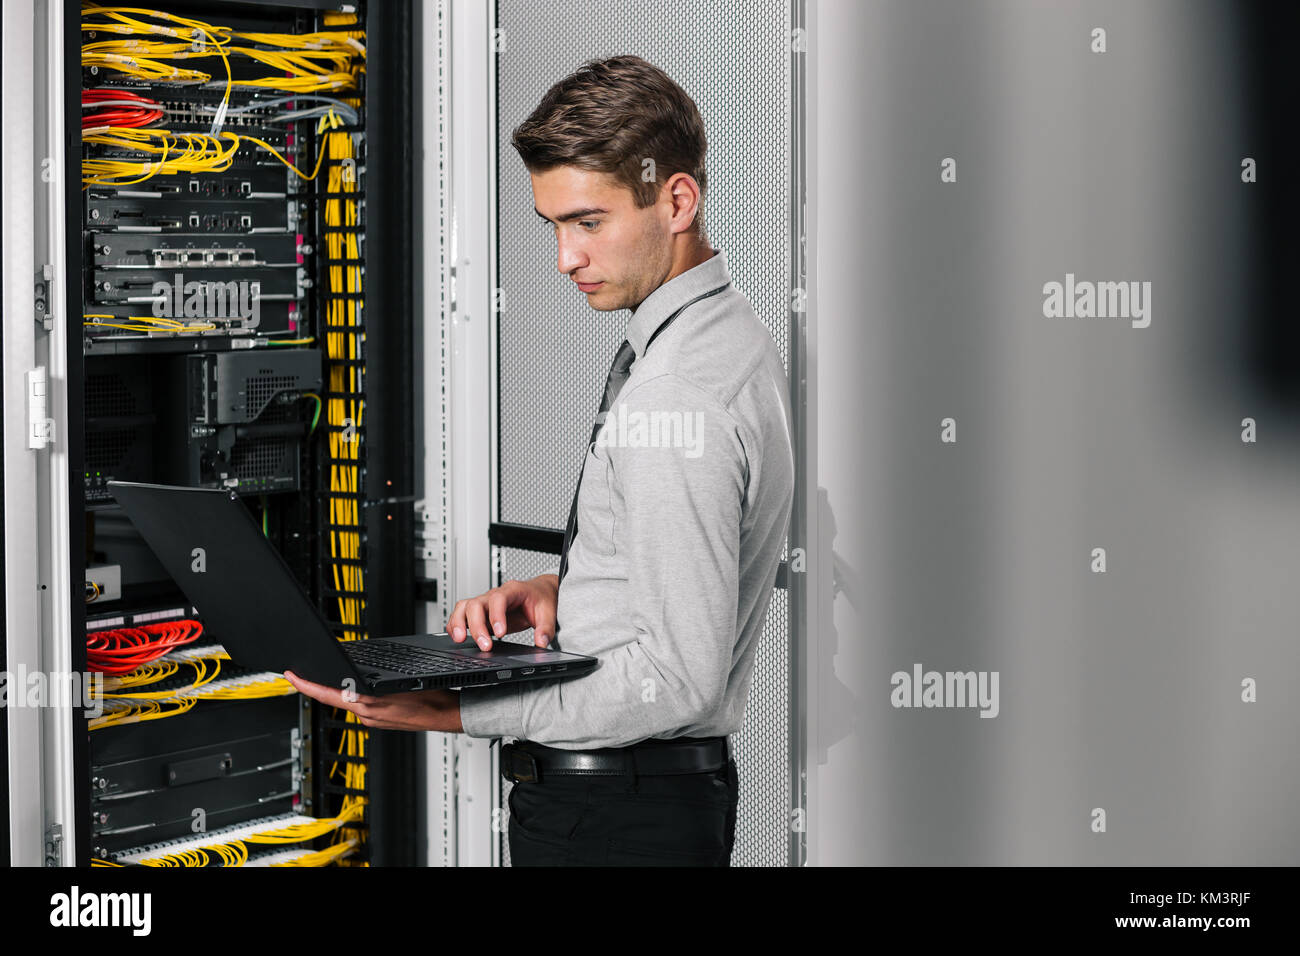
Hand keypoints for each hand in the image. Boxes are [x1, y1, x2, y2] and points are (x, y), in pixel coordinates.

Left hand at [284, 670, 462, 732]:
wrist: (446, 714)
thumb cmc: (429, 699)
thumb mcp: (399, 684)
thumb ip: (369, 688)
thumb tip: (347, 685)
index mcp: (368, 706)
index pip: (327, 695)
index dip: (305, 685)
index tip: (291, 676)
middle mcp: (366, 715)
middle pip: (332, 697)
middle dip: (316, 685)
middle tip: (300, 673)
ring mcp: (372, 719)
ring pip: (345, 701)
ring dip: (336, 689)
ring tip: (327, 676)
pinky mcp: (378, 720)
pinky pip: (358, 706)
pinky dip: (353, 695)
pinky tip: (357, 688)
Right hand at [448, 573, 557, 650]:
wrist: (539, 592)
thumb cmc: (541, 599)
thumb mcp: (549, 612)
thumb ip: (546, 628)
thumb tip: (541, 643)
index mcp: (513, 590)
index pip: (499, 598)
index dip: (496, 615)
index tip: (500, 633)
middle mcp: (495, 594)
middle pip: (477, 604)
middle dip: (477, 626)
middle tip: (485, 645)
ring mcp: (485, 602)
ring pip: (465, 606)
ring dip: (459, 623)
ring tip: (460, 639)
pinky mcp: (481, 612)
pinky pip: (462, 613)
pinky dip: (455, 624)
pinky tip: (456, 636)